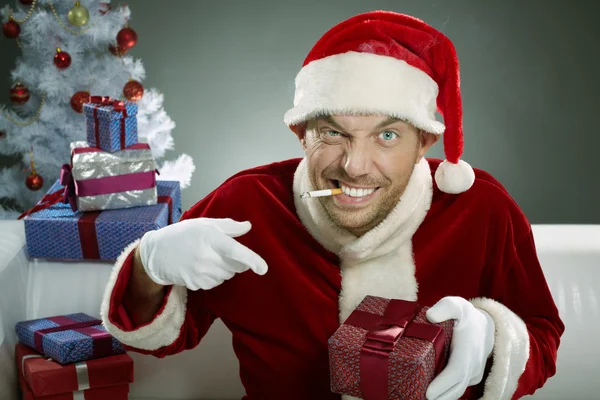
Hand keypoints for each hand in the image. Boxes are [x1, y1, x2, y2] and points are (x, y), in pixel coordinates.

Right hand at [139, 218, 267, 289]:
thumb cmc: (183, 234)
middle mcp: (206, 257)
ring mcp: (200, 273)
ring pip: (227, 275)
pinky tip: (202, 267)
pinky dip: (215, 276)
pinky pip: (216, 282)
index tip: (263, 269)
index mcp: (210, 239)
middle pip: (236, 266)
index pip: (236, 251)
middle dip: (237, 261)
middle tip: (224, 252)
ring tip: (210, 258)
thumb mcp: (204, 224)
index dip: (252, 260)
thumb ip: (228, 226)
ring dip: (226, 269)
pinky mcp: (196, 284)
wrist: (157, 253)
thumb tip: (248, 227)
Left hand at [425, 296, 494, 399]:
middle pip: (457, 388)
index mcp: (467, 348)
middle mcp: (473, 364)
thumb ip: (445, 307)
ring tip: (419, 399)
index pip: (457, 371)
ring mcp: (473, 373)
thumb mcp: (456, 305)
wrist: (485, 327)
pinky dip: (445, 394)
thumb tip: (431, 316)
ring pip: (458, 390)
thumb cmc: (465, 316)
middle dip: (439, 398)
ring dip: (442, 398)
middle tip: (417, 399)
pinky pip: (458, 387)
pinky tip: (430, 395)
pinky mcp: (471, 378)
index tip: (428, 393)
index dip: (443, 384)